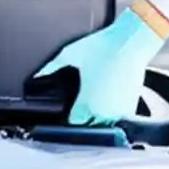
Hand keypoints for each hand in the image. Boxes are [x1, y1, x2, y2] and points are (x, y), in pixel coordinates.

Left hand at [31, 7, 165, 125]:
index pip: (74, 123)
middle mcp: (104, 112)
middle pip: (89, 127)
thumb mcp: (71, 54)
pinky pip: (118, 118)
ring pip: (105, 125)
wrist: (131, 41)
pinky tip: (107, 97)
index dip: (68, 117)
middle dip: (83, 118)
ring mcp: (119, 110)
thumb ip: (51, 67)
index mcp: (87, 103)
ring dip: (98, 118)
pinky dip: (112, 113)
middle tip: (79, 102)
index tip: (67, 109)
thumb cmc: (104, 46)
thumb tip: (37, 75)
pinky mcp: (131, 105)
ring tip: (93, 100)